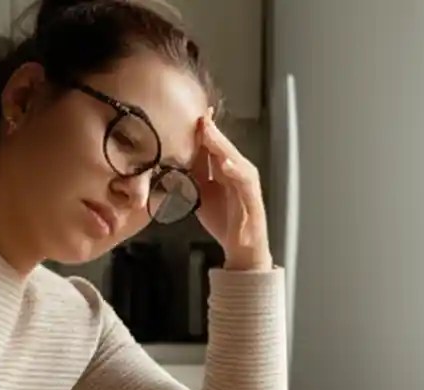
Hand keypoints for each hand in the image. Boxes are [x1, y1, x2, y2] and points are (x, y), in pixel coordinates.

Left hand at [193, 108, 271, 270]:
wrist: (241, 246)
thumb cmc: (223, 218)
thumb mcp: (200, 192)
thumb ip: (192, 174)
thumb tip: (171, 159)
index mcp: (224, 167)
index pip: (212, 143)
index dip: (201, 128)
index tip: (187, 110)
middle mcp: (237, 170)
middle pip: (222, 146)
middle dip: (210, 129)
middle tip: (197, 112)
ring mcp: (246, 182)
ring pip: (233, 157)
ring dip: (221, 144)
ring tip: (208, 130)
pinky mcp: (252, 196)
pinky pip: (243, 181)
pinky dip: (235, 171)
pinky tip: (225, 164)